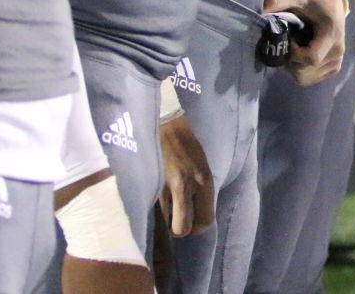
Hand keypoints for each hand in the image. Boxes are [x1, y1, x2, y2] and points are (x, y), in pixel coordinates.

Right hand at [158, 113, 214, 236]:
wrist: (165, 125)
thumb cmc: (186, 145)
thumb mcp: (202, 167)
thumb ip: (200, 191)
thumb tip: (196, 216)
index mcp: (204, 181)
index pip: (205, 221)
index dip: (198, 226)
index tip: (193, 218)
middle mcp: (187, 187)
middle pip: (183, 229)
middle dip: (181, 228)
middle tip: (179, 216)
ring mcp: (166, 188)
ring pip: (166, 224)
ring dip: (167, 220)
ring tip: (168, 205)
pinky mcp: (150, 186)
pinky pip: (155, 212)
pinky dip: (156, 211)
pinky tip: (157, 197)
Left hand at [264, 0, 345, 85]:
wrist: (331, 2)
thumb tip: (263, 9)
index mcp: (332, 35)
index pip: (311, 58)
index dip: (294, 53)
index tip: (290, 39)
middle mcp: (338, 52)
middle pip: (303, 71)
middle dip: (289, 59)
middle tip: (289, 41)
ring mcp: (336, 62)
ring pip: (304, 78)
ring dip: (293, 65)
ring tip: (295, 46)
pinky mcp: (334, 67)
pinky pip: (309, 78)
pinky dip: (300, 69)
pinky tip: (301, 53)